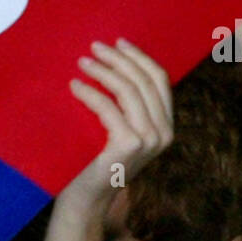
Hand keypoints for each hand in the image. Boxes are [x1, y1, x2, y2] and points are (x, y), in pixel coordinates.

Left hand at [35, 40, 171, 240]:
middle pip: (143, 80)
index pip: (159, 79)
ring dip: (103, 71)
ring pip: (128, 90)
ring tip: (82, 63)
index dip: (139, 57)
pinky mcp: (129, 145)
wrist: (87, 198)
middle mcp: (164, 132)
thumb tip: (114, 61)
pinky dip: (89, 93)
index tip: (117, 42)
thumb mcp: (119, 129)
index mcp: (167, 125)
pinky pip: (108, 107)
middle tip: (93, 48)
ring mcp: (149, 140)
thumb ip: (127, 106)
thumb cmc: (96, 160)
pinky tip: (74, 86)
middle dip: (118, 58)